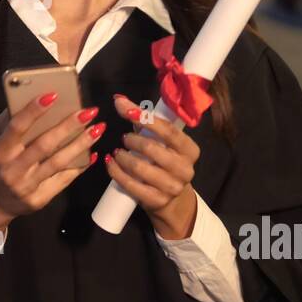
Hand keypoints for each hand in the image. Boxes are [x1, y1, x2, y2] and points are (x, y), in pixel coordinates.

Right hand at [0, 93, 104, 244]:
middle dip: (68, 126)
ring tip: (98, 129)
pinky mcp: (39, 199)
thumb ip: (7, 121)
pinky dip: (80, 166)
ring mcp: (27, 186)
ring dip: (80, 144)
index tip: (53, 95)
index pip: (17, 127)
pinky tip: (92, 153)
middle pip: (44, 145)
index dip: (34, 111)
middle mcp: (13, 169)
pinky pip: (64, 180)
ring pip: (58, 163)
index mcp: (0, 150)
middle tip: (89, 111)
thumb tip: (24, 95)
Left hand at [106, 94, 199, 239]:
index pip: (168, 131)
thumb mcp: (160, 141)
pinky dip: (117, 172)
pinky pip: (131, 185)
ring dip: (123, 157)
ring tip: (117, 153)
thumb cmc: (163, 162)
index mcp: (189, 149)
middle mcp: (185, 169)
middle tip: (124, 139)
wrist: (171, 200)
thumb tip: (118, 100)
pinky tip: (111, 164)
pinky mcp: (157, 201)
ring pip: (140, 168)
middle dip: (132, 141)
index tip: (127, 110)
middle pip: (152, 148)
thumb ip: (143, 119)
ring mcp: (172, 187)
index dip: (147, 119)